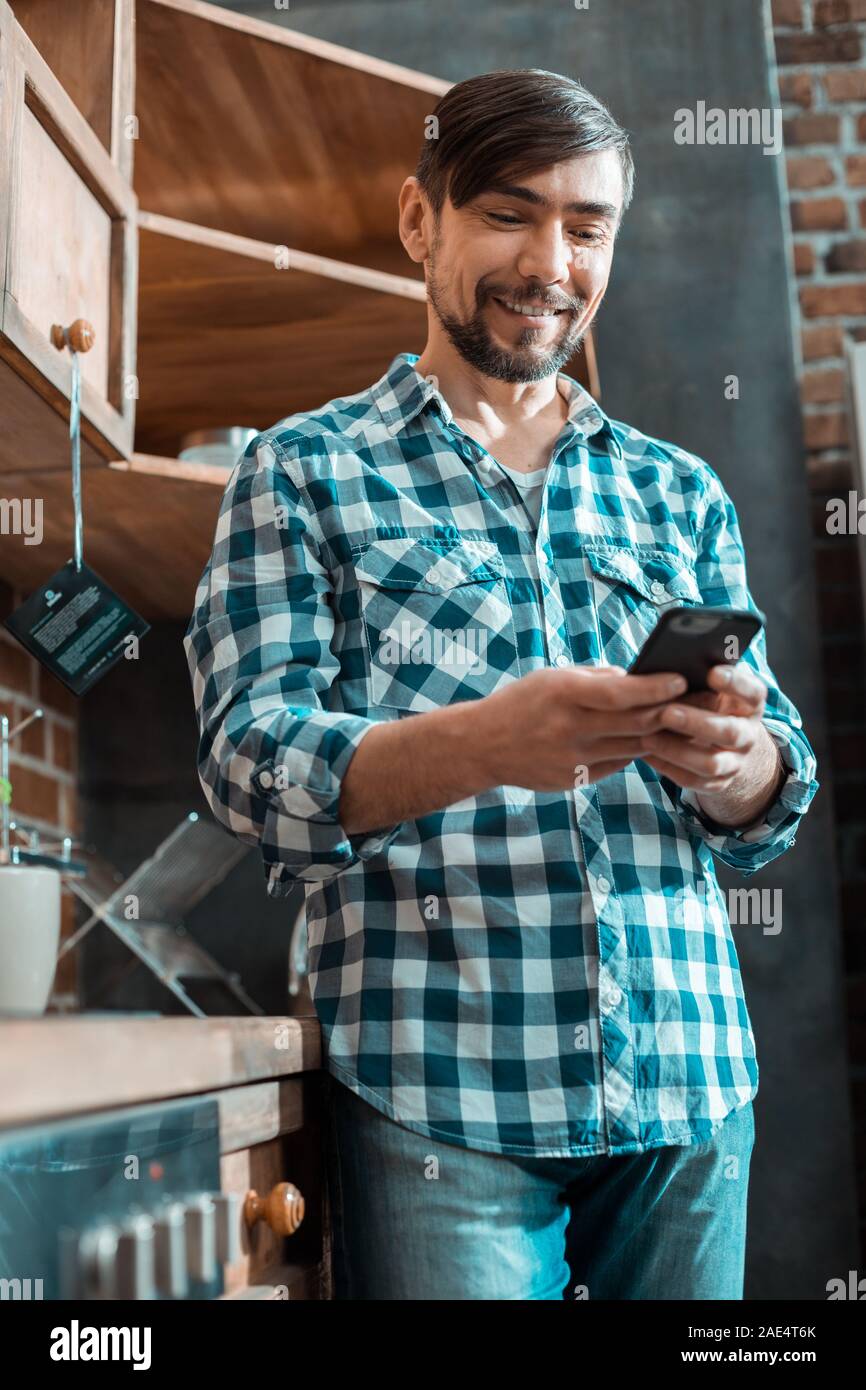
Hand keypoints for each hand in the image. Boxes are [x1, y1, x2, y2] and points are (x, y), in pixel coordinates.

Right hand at [479, 663, 688, 791]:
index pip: (622, 693)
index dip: (656, 688)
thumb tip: (635, 679)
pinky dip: (633, 750)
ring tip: (680, 722)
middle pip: (635, 722)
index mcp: (565, 694)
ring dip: (658, 734)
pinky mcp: (574, 779)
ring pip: (632, 746)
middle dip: (669, 711)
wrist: (483, 745)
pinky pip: (616, 763)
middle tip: (696, 702)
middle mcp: (571, 728)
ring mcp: (573, 758)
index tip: (681, 680)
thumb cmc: (521, 703)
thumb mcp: (553, 678)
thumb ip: (594, 679)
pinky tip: (647, 740)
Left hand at [639, 662, 773, 794]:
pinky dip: (668, 767)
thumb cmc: (711, 705)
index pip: (753, 693)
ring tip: (648, 737)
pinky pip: (693, 781)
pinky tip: (646, 753)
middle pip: (730, 732)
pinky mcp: (718, 783)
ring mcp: (735, 762)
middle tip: (666, 712)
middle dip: (696, 723)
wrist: (730, 748)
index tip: (712, 672)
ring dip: (677, 751)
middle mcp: (748, 735)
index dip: (735, 683)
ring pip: (711, 763)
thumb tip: (673, 659)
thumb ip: (701, 675)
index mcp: (750, 705)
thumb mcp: (715, 688)